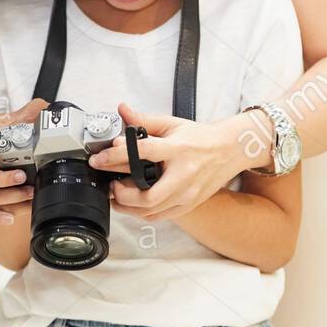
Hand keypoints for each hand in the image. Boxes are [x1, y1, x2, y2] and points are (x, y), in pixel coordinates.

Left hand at [88, 102, 250, 220]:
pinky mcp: (188, 204)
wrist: (228, 150)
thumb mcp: (172, 124)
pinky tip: (133, 204)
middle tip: (110, 185)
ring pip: (151, 210)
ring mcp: (187, 193)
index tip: (98, 159)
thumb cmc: (199, 138)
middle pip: (147, 196)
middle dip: (122, 194)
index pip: (141, 152)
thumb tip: (122, 110)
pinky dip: (142, 213)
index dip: (115, 156)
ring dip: (127, 206)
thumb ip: (144, 120)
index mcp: (177, 149)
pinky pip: (160, 216)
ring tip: (117, 195)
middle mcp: (183, 174)